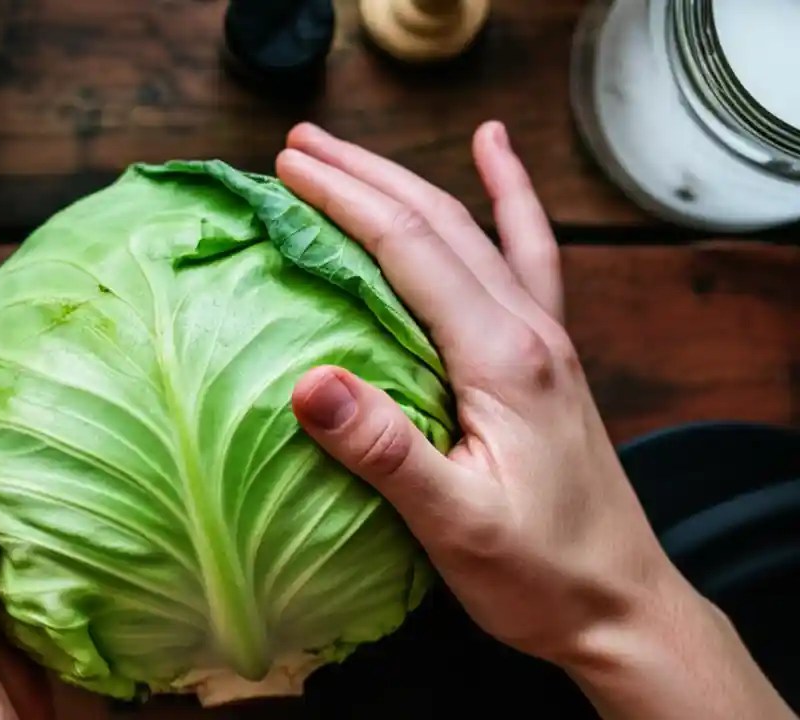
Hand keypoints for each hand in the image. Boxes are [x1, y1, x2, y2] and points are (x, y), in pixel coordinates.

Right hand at [277, 123, 791, 718]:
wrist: (620, 605)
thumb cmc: (539, 574)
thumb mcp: (454, 524)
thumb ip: (385, 451)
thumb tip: (307, 384)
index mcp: (501, 357)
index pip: (410, 249)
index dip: (345, 200)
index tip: (287, 168)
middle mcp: (528, 329)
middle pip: (438, 221)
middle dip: (364, 174)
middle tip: (297, 145)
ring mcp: (543, 337)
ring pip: (472, 229)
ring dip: (408, 181)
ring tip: (352, 152)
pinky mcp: (545, 357)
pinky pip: (527, 254)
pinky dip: (510, 196)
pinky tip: (498, 155)